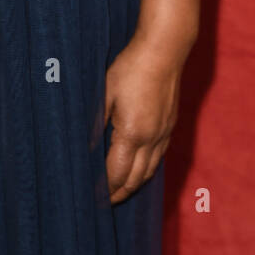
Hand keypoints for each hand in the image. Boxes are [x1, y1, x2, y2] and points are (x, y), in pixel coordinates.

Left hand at [103, 33, 185, 204]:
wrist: (165, 52)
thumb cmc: (131, 69)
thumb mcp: (105, 93)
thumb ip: (95, 123)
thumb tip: (84, 147)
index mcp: (132, 133)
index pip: (117, 173)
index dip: (105, 188)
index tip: (94, 198)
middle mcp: (152, 139)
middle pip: (136, 179)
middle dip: (120, 193)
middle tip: (105, 202)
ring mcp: (164, 133)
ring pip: (150, 171)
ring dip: (134, 184)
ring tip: (120, 190)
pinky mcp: (170, 126)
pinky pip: (158, 157)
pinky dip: (147, 169)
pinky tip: (138, 168)